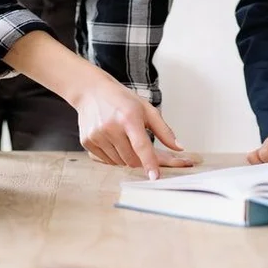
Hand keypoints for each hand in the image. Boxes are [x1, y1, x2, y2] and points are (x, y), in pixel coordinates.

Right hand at [72, 74, 190, 179]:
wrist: (91, 91)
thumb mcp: (146, 109)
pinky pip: (106, 160)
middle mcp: (111, 127)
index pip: (141, 146)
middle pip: (131, 159)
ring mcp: (97, 136)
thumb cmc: (121, 99)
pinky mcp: (87, 142)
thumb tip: (179, 147)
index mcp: (129, 118)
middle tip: (138, 144)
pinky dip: (114, 156)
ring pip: (119, 162)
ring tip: (123, 138)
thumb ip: (164, 130)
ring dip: (126, 157)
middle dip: (139, 158)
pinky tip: (112, 139)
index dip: (149, 162)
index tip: (155, 176)